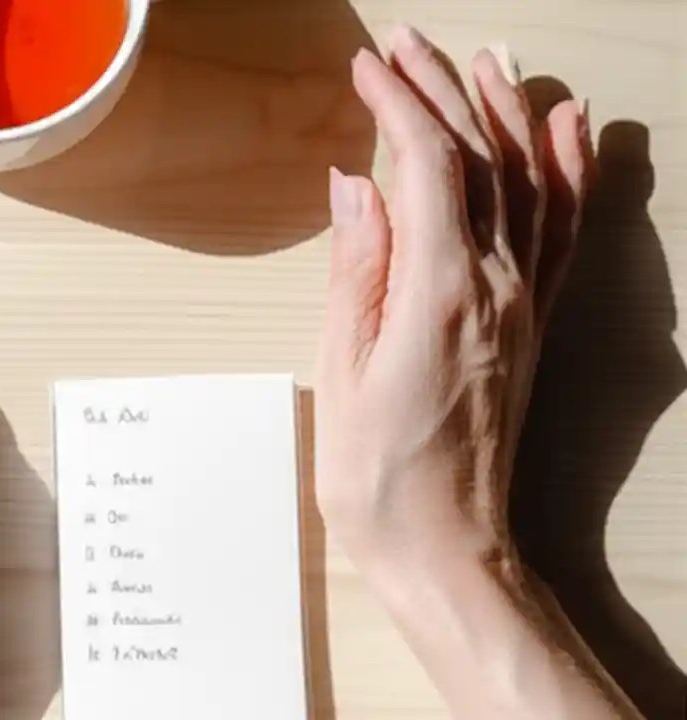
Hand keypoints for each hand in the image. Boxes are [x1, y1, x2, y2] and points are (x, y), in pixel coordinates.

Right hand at [315, 27, 589, 573]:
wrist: (445, 544)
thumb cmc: (378, 473)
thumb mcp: (342, 370)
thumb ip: (355, 269)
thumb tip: (355, 186)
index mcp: (440, 293)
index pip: (427, 167)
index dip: (398, 106)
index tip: (365, 67)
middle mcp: (496, 287)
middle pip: (480, 161)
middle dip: (442, 89)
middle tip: (404, 42)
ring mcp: (522, 304)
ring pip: (526, 184)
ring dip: (505, 113)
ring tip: (484, 58)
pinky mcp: (531, 324)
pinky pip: (560, 232)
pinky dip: (565, 173)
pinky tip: (564, 131)